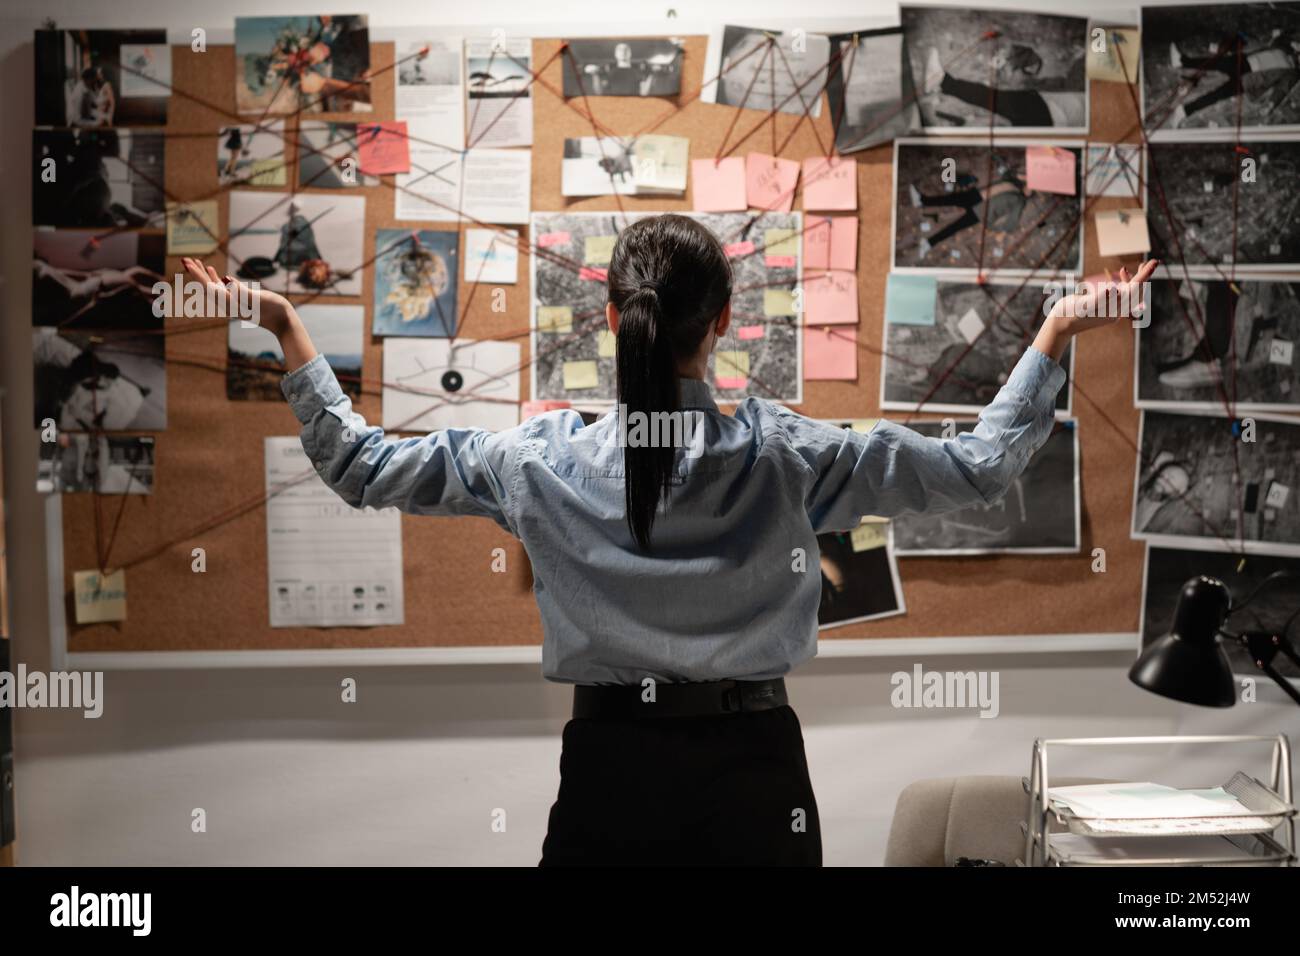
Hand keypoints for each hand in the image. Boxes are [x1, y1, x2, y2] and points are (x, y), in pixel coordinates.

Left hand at [181, 257, 292, 336]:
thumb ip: (241, 291)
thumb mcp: (258, 298)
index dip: (197, 275)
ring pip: (213, 286)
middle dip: (196, 273)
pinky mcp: (240, 300)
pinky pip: (223, 288)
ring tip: (195, 262)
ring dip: (204, 274)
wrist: (283, 322)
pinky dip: (216, 278)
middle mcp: (228, 303)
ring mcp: (234, 301)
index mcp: (230, 302)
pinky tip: (214, 272)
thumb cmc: (274, 310)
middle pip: (206, 286)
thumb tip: (227, 281)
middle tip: (185, 259)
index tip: (187, 264)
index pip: (208, 287)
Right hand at [1034, 259, 1158, 360]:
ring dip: (1132, 280)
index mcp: (1113, 308)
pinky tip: (1116, 277)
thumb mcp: (1083, 304)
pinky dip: (1121, 285)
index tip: (1154, 262)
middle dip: (1143, 276)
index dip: (1145, 275)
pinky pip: (1119, 296)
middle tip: (1152, 262)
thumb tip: (1112, 289)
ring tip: (1130, 268)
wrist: (1059, 326)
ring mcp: (1110, 309)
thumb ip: (1099, 298)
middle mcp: (1115, 309)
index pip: (1135, 289)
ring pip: (1128, 293)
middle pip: (1136, 292)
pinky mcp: (1104, 308)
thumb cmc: (1068, 313)